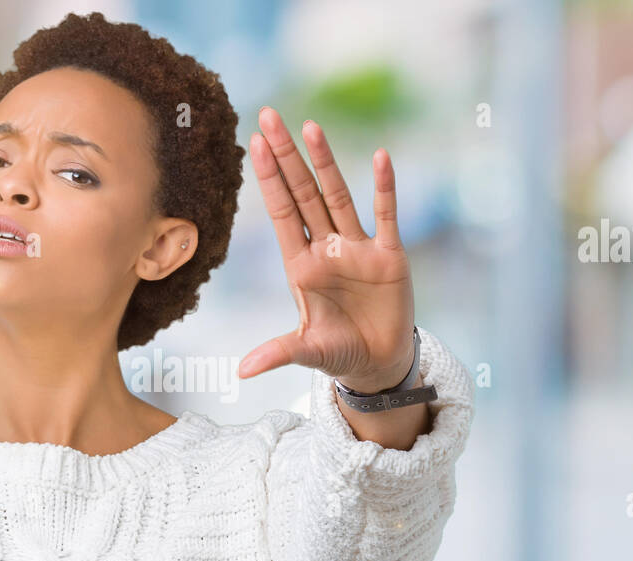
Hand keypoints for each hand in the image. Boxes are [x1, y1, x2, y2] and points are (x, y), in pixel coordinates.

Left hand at [238, 107, 416, 391]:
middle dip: (286, 156)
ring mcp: (358, 248)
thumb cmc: (338, 354)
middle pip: (303, 193)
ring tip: (310, 126)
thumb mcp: (307, 352)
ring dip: (325, 162)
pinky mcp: (389, 256)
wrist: (378, 364)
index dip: (268, 179)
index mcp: (301, 266)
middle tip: (268, 116)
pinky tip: (381, 157)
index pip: (281, 213)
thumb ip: (278, 353)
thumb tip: (242, 371)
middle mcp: (326, 248)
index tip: (253, 144)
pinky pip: (386, 216)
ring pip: (338, 196)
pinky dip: (385, 188)